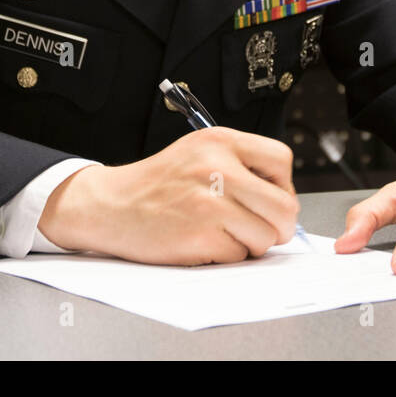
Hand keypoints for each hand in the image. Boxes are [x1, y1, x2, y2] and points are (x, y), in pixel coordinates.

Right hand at [38, 126, 298, 264]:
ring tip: (224, 233)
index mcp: (220, 140)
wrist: (111, 205)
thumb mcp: (198, 153)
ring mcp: (209, 202)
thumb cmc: (157, 184)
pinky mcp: (200, 235)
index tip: (269, 198)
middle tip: (259, 229)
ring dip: (251, 243)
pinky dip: (226, 256)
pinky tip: (203, 242)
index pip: (282, 160)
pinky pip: (239, 255)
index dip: (283, 186)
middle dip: (278, 226)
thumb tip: (283, 199)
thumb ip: (240, 165)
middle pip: (284, 207)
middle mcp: (217, 166)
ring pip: (266, 236)